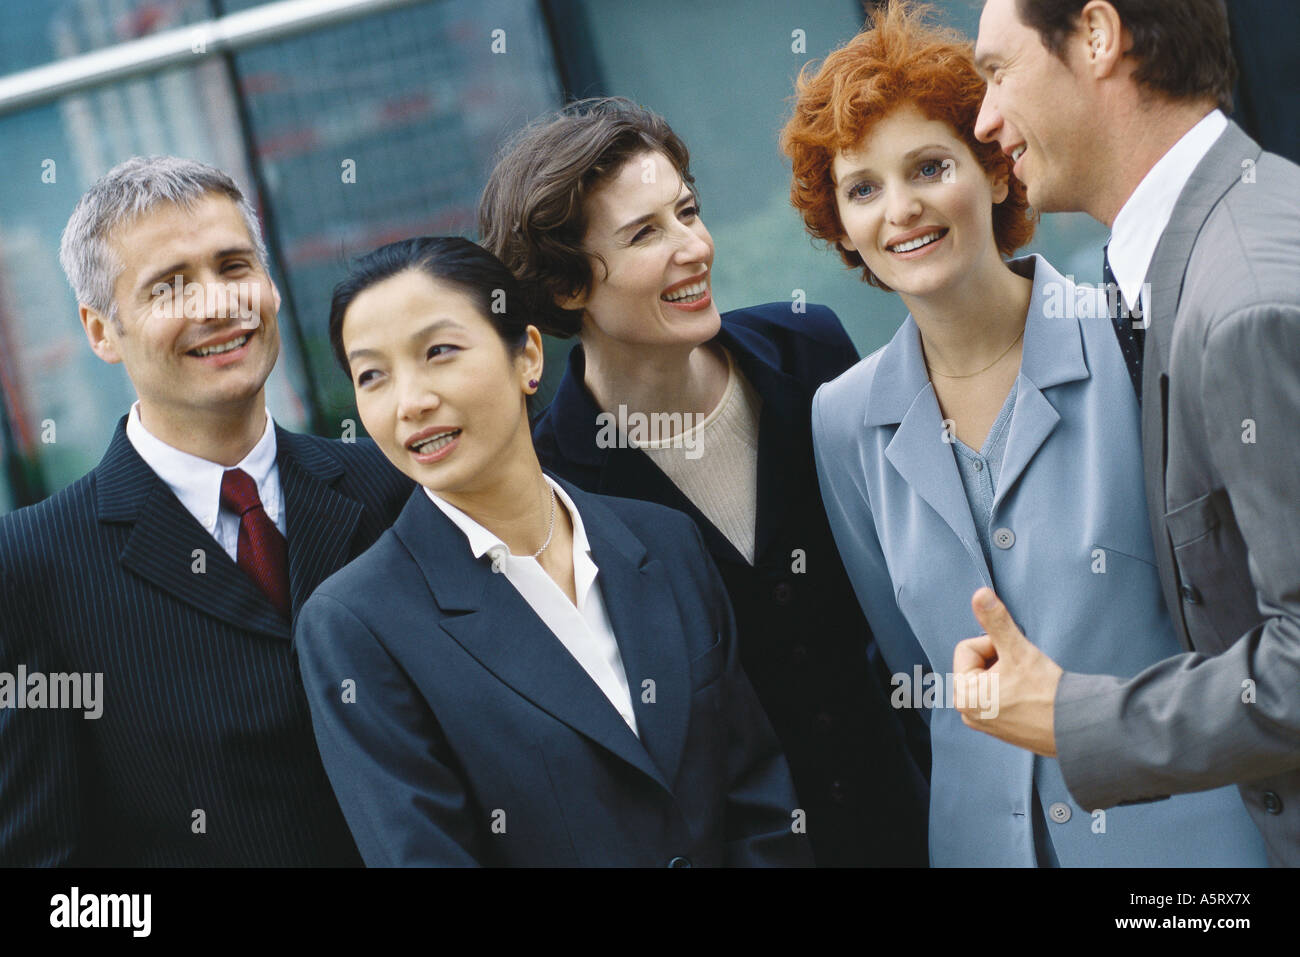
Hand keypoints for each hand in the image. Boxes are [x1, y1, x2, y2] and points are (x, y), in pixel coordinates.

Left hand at [952, 587, 1063, 756]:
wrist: (1076, 728)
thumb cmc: (1046, 692)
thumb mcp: (1018, 650)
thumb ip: (996, 621)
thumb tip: (980, 594)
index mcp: (963, 694)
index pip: (968, 648)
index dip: (994, 646)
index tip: (1015, 660)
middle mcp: (967, 712)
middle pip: (977, 663)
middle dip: (1000, 661)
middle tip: (1022, 675)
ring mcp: (982, 722)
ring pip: (989, 678)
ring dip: (1007, 674)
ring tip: (1027, 687)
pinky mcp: (997, 728)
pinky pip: (997, 695)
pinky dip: (1011, 690)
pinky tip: (1029, 698)